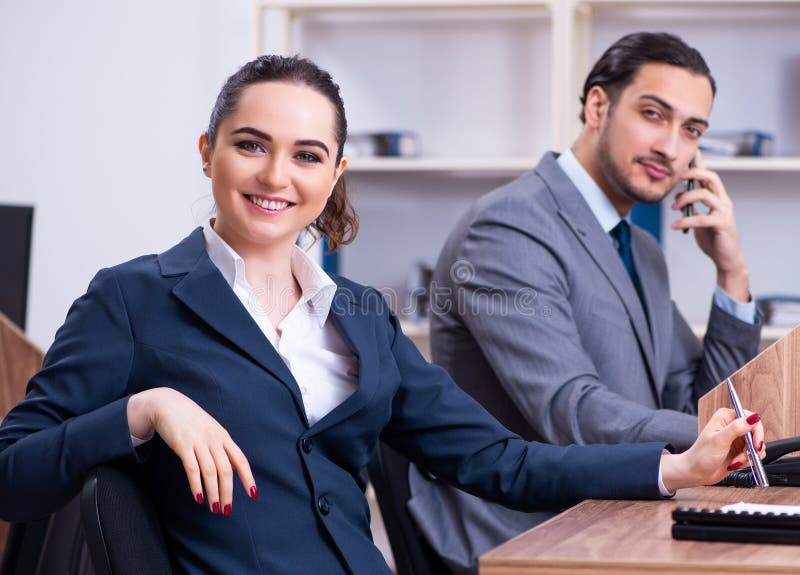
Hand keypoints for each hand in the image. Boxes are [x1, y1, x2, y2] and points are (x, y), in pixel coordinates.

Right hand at [127, 387, 256, 515]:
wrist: (167, 404)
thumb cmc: (191, 420)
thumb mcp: (211, 430)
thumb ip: (221, 447)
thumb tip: (231, 469)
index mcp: (223, 436)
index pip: (240, 460)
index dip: (248, 478)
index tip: (253, 495)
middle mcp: (214, 439)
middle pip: (226, 470)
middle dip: (228, 492)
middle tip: (226, 510)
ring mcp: (198, 442)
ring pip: (210, 472)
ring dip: (213, 492)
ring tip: (214, 508)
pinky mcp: (182, 445)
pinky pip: (192, 469)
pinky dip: (196, 485)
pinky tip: (198, 498)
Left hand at [660, 407, 764, 491]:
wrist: (696, 472)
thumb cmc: (701, 455)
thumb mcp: (719, 441)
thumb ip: (736, 428)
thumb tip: (752, 418)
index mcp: (725, 417)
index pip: (750, 418)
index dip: (756, 431)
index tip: (755, 444)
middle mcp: (732, 425)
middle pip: (756, 432)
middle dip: (752, 447)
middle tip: (746, 455)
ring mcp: (736, 438)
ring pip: (756, 445)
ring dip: (748, 456)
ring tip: (736, 461)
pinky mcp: (739, 450)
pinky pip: (753, 454)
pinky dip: (748, 461)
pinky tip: (736, 464)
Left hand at [670, 151, 749, 301]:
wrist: (725, 258)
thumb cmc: (712, 237)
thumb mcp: (698, 218)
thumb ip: (691, 206)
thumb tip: (677, 195)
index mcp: (718, 197)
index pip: (709, 175)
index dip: (700, 163)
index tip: (691, 151)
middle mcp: (723, 201)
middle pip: (711, 177)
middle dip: (693, 173)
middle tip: (676, 178)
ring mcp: (724, 211)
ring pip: (705, 194)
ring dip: (685, 198)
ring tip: (673, 208)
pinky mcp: (722, 224)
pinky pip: (702, 218)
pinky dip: (685, 220)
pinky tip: (674, 226)